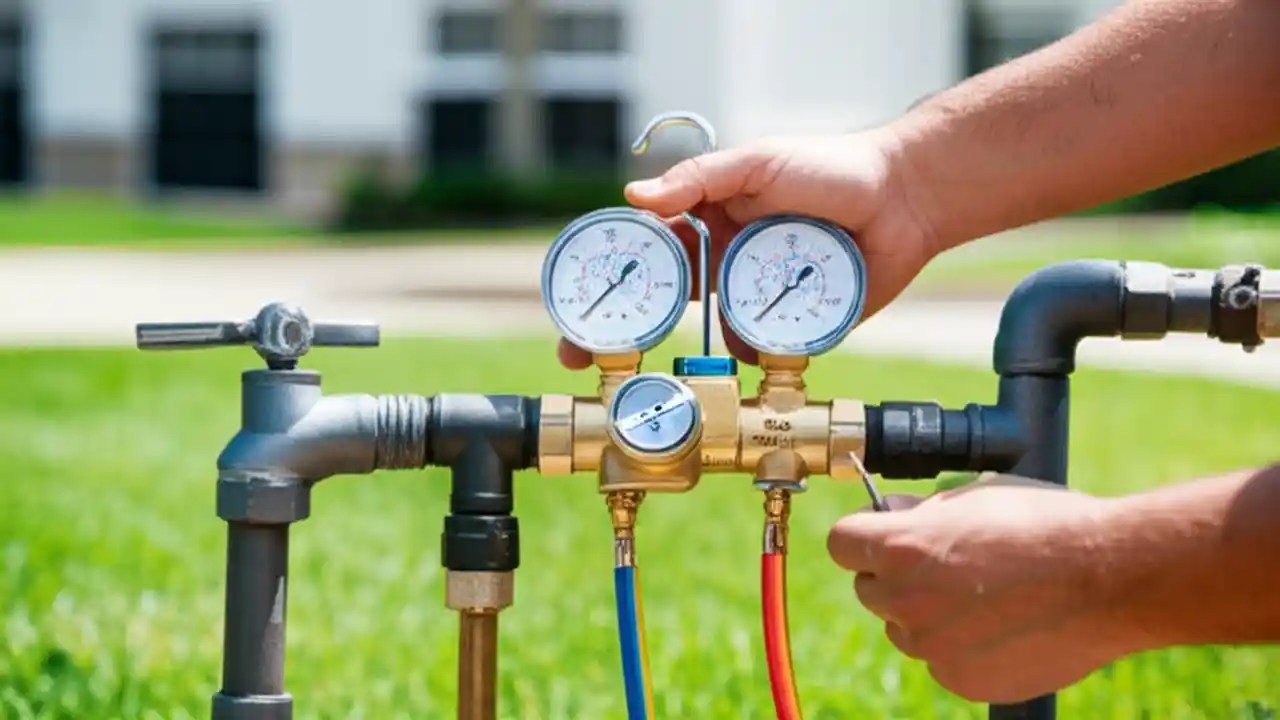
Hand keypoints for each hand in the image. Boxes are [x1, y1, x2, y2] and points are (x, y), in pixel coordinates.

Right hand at [557, 127, 940, 368]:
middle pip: (664, 305)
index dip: (604, 283)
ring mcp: (757, 298)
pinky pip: (764, 351)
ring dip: (699, 347)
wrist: (905, 197)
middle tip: (591, 361)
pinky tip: (756, 350)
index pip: (644, 255)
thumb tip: (634, 196)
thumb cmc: (830, 167)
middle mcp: (726, 264)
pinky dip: (756, 356)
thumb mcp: (757, 163)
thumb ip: (698, 180)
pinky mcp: (795, 326)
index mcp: (708, 224)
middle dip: (623, 335)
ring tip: (697, 355)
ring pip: (712, 335)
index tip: (573, 312)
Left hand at [826, 474, 1136, 703]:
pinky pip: (941, 660)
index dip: (864, 535)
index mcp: (900, 547)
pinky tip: (1001, 624)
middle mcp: (906, 600)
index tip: (884, 534)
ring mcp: (932, 646)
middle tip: (944, 563)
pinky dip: (960, 646)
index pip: (842, 543)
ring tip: (984, 593)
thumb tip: (889, 511)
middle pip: (870, 588)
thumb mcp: (972, 496)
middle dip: (895, 575)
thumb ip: (919, 510)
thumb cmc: (1045, 524)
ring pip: (905, 627)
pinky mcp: (961, 679)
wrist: (1109, 578)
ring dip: (927, 612)